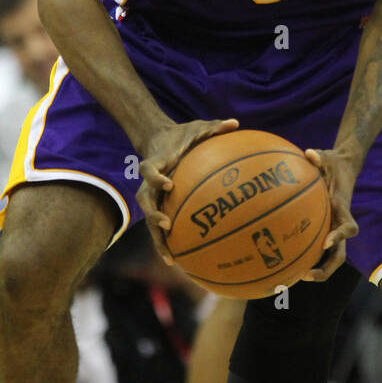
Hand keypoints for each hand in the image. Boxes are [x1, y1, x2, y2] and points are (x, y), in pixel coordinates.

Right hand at [136, 116, 238, 264]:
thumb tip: (235, 123)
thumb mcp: (197, 127)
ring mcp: (151, 196)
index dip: (156, 178)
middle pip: (145, 202)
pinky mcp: (158, 204)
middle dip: (153, 215)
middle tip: (166, 226)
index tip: (169, 185)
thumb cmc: (182, 134)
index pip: (149, 171)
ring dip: (158, 239)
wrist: (159, 139)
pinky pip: (161, 225)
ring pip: (150, 220)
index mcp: (155, 163)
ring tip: (170, 258)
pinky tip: (183, 260)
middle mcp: (148, 183)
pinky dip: (168, 242)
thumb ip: (213, 127)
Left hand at [301, 147, 359, 281]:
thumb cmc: (333, 162)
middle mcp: (339, 222)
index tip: (326, 242)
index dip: (339, 236)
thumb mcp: (327, 156)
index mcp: (343, 207)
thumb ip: (319, 156)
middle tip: (308, 275)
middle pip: (340, 254)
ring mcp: (333, 228)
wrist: (344, 166)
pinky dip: (303, 255)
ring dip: (316, 270)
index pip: (348, 227)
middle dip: (327, 268)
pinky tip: (282, 260)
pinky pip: (314, 246)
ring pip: (329, 257)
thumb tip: (309, 154)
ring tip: (292, 278)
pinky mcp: (324, 228)